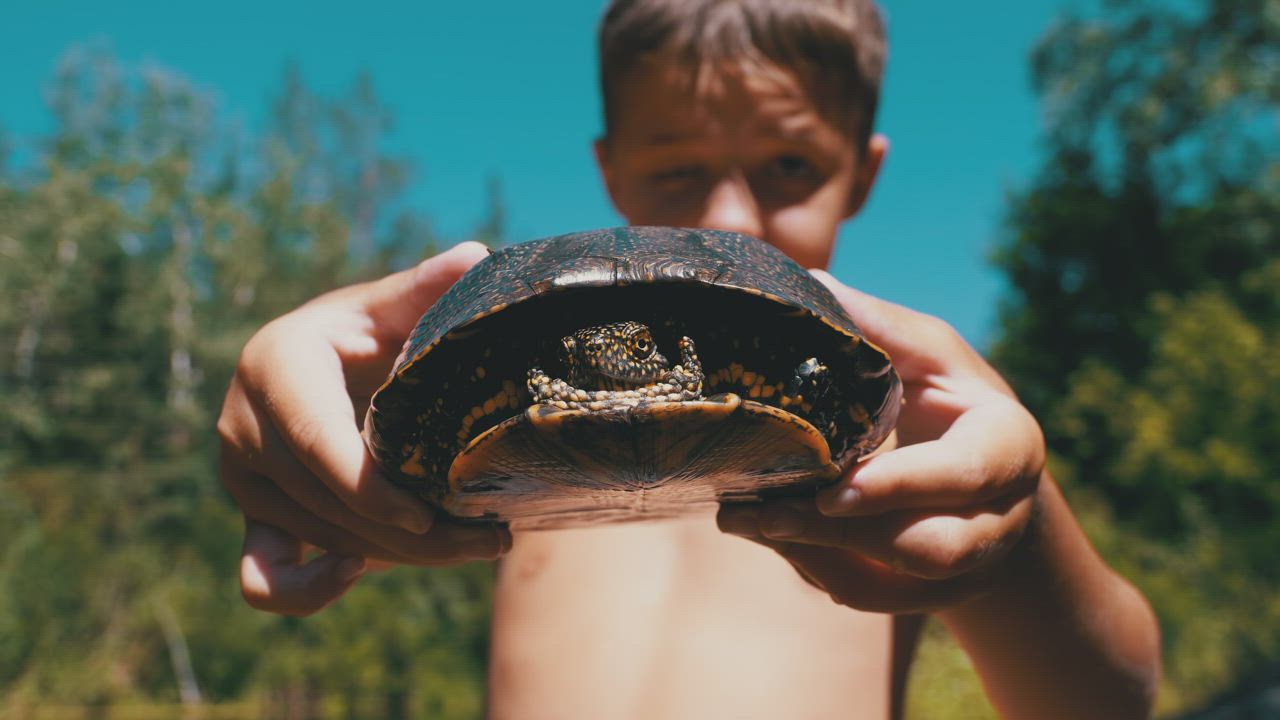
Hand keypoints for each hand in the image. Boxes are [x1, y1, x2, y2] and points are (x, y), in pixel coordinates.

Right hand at [218, 242, 511, 615]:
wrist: (333, 368)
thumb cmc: (371, 333)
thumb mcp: (391, 309)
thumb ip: (425, 288)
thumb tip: (474, 255)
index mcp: (274, 364)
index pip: (316, 440)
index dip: (368, 486)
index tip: (429, 517)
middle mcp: (243, 424)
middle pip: (325, 501)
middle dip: (411, 533)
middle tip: (490, 540)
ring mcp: (241, 478)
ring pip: (318, 538)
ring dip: (396, 556)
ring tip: (473, 546)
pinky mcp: (250, 518)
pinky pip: (261, 580)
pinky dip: (304, 592)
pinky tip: (358, 572)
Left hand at [717, 272, 1045, 613]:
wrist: (985, 480)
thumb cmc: (952, 403)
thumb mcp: (935, 357)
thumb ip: (887, 330)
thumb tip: (814, 286)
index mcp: (1010, 447)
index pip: (964, 474)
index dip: (901, 486)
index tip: (834, 490)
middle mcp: (998, 518)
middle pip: (929, 547)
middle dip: (842, 537)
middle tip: (762, 513)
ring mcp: (965, 568)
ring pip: (892, 587)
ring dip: (812, 555)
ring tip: (742, 519)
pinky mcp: (924, 597)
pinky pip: (865, 597)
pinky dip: (811, 568)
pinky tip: (763, 531)